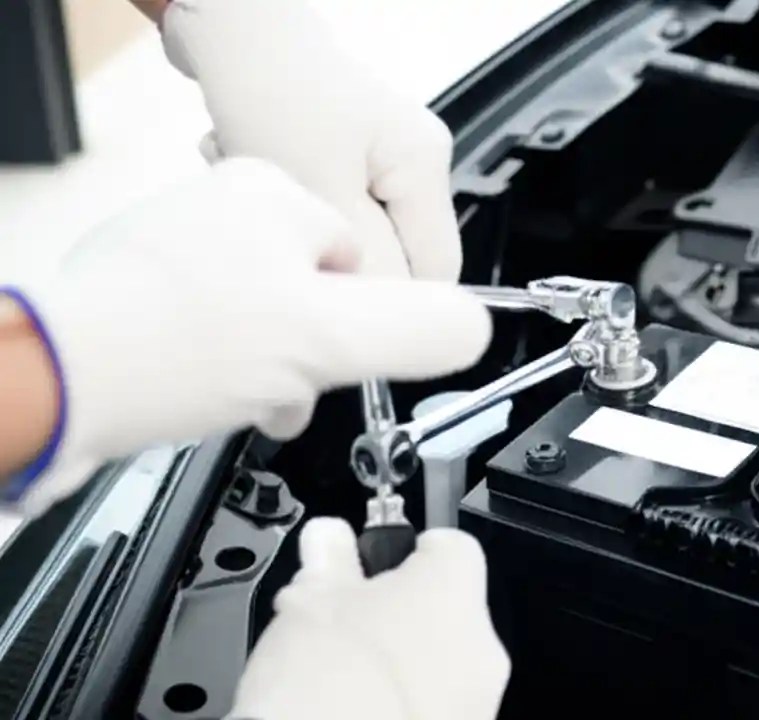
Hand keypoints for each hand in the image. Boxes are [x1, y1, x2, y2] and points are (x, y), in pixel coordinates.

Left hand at [9, 159, 490, 515]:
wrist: (58, 376)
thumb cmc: (179, 338)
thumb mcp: (331, 335)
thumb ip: (419, 330)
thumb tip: (474, 331)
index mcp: (291, 185)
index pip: (389, 259)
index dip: (376, 322)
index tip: (345, 358)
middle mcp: (245, 197)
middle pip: (333, 287)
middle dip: (322, 349)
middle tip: (292, 384)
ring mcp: (197, 235)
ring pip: (281, 309)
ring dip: (281, 363)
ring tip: (253, 396)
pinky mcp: (161, 277)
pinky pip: (230, 319)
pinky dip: (235, 360)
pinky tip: (217, 388)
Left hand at [161, 0, 458, 279]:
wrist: (227, 26)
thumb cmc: (273, 90)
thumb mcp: (322, 187)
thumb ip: (368, 260)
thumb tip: (389, 316)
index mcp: (424, 166)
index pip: (435, 273)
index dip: (386, 299)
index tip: (331, 300)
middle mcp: (411, 163)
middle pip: (390, 255)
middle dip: (334, 253)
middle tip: (285, 223)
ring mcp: (376, 159)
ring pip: (349, 238)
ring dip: (301, 229)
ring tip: (266, 185)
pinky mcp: (339, 157)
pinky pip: (322, 212)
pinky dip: (287, 206)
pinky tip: (261, 172)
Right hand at [231, 519, 510, 719]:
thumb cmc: (327, 683)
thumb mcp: (309, 604)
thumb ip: (329, 563)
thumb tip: (329, 538)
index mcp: (452, 592)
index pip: (451, 548)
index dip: (410, 552)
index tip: (374, 565)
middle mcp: (480, 646)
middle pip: (446, 610)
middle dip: (402, 615)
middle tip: (350, 627)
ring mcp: (479, 701)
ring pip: (445, 663)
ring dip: (406, 664)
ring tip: (348, 679)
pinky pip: (439, 707)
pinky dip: (407, 706)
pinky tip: (362, 710)